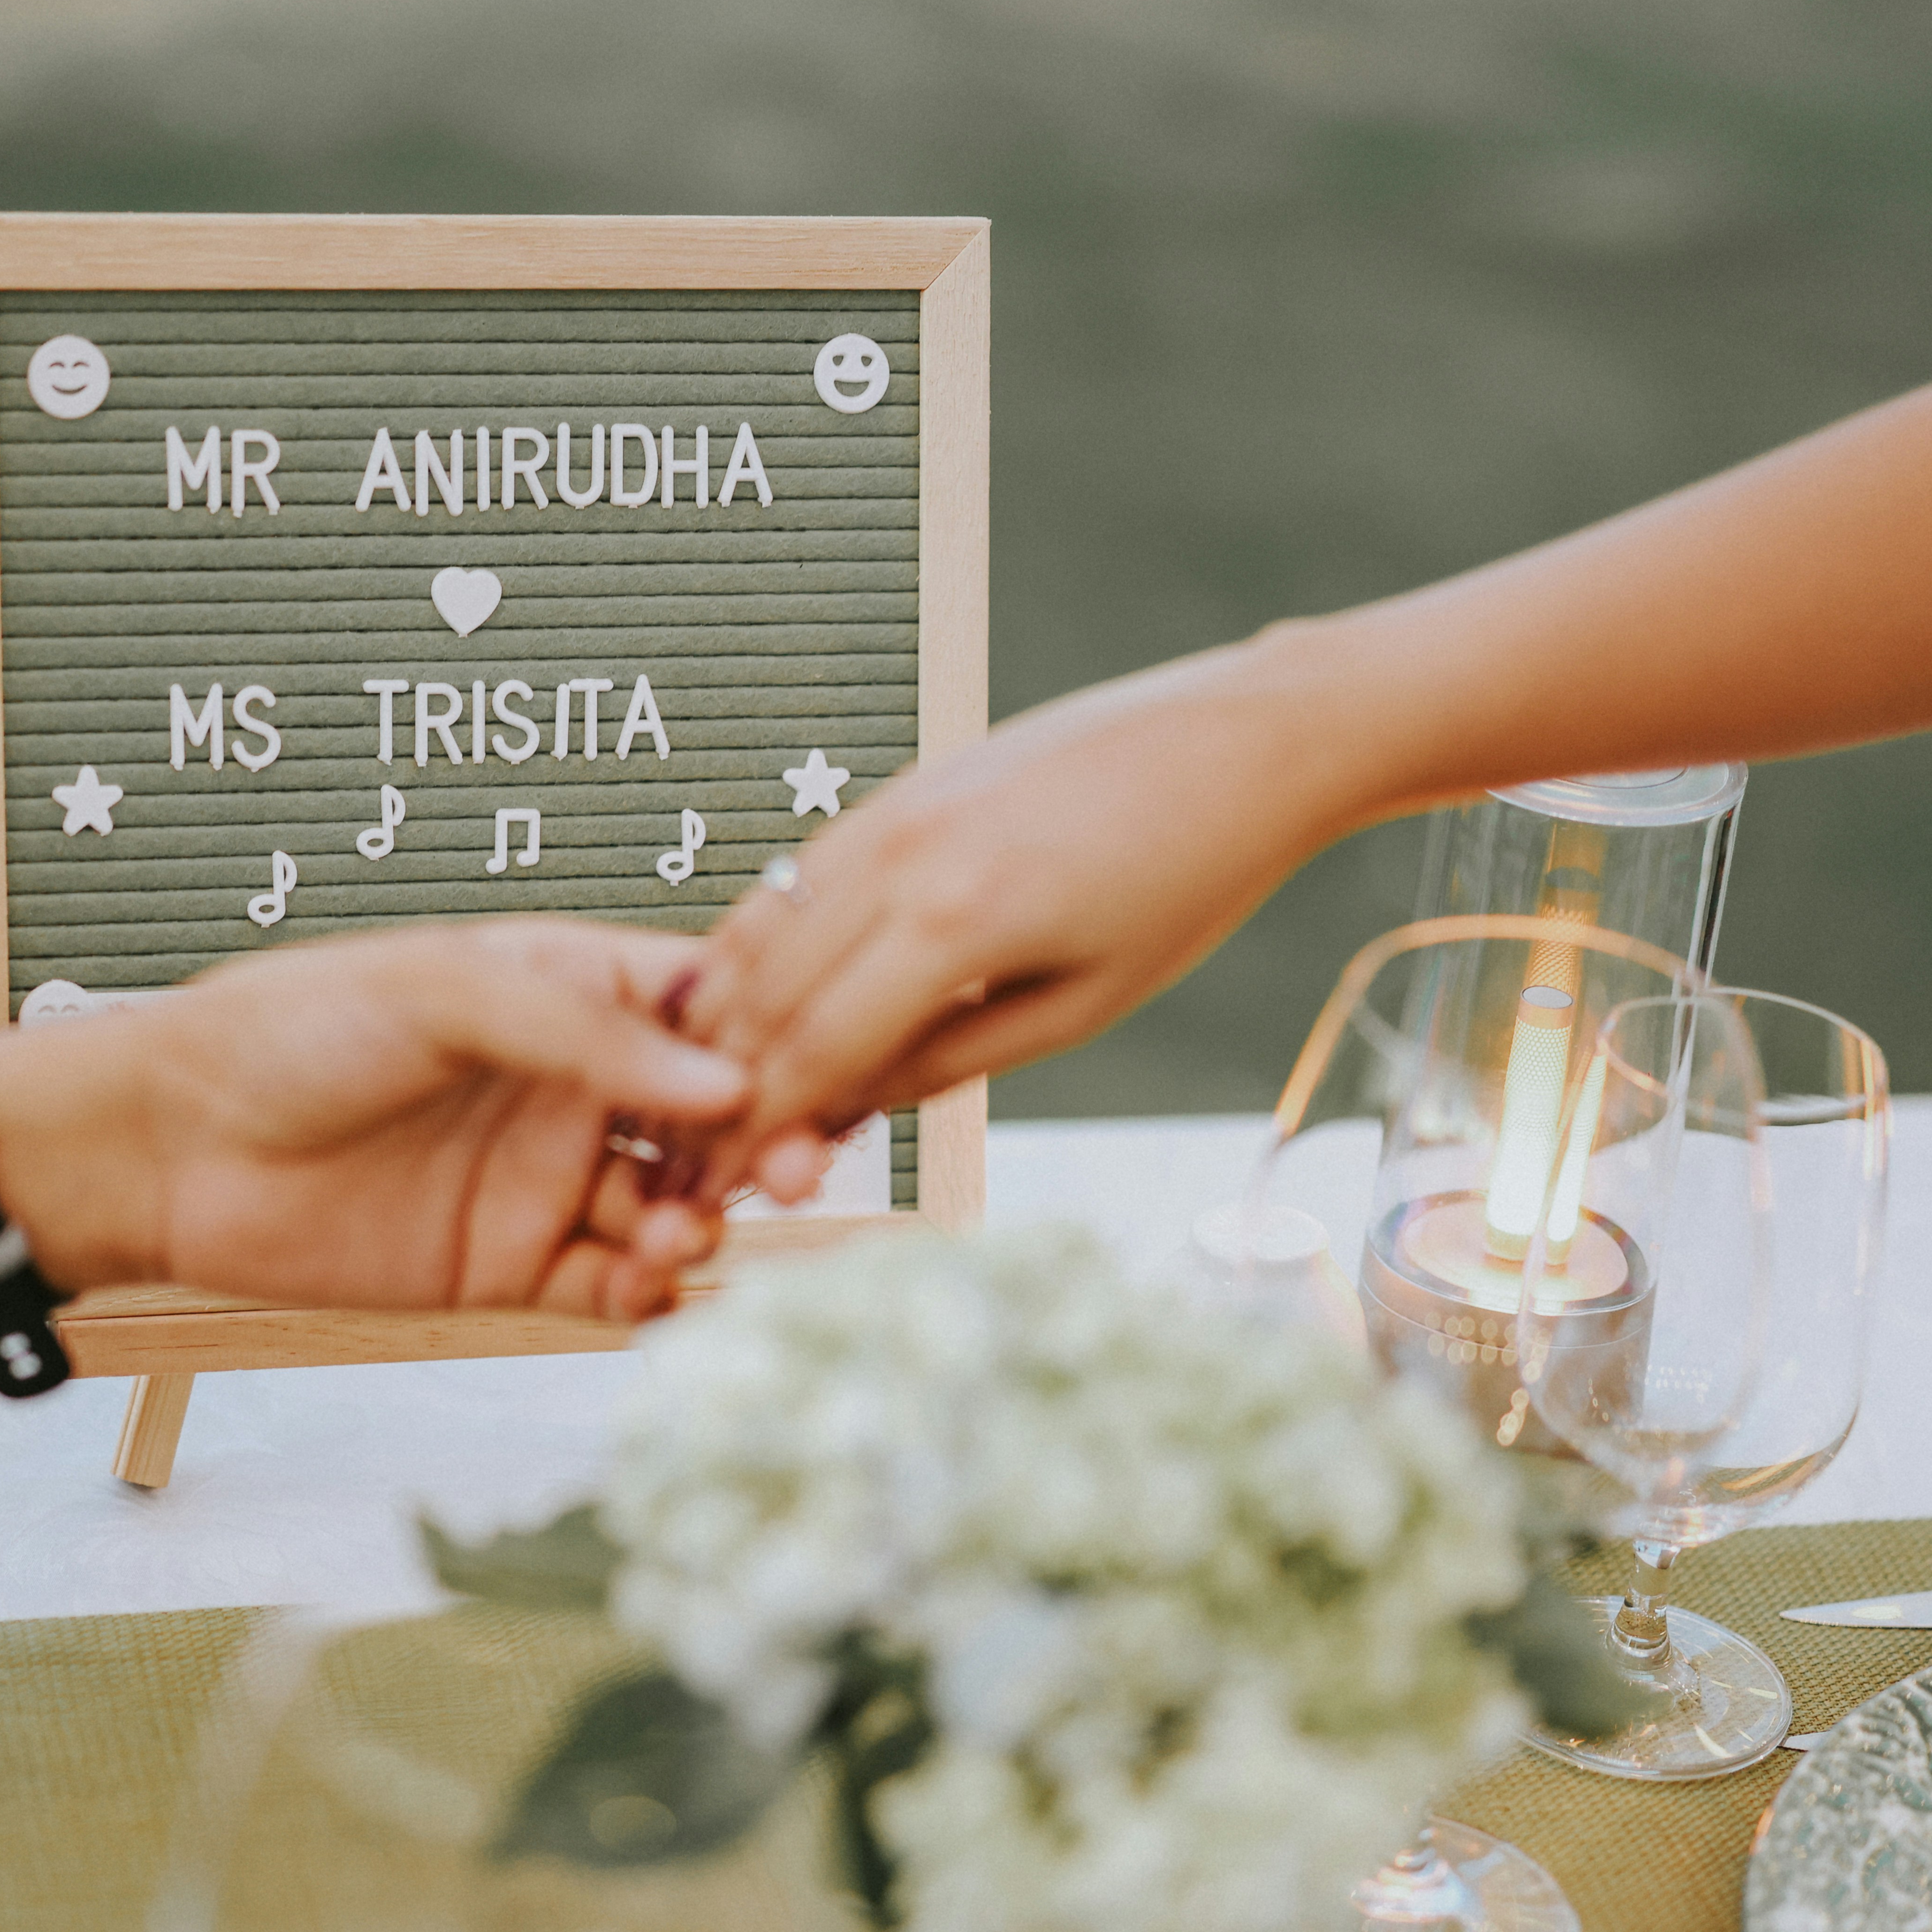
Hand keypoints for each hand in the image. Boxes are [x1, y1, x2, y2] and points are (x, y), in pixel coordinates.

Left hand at [0, 920, 747, 1320]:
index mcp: (571, 992)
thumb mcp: (447, 991)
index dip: (770, 1043)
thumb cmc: (294, 1030)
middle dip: (763, 1149)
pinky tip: (647, 1288)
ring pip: (671, 1210)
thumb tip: (724, 1080)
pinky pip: (608, 1287)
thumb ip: (585, 1031)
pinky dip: (645, 1295)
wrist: (175, 1142)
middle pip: (712, 1121)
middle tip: (793, 1175)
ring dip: (699, 1225)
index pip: (708, 1008)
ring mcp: (546, 1180)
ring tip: (678, 1237)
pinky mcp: (510, 1265)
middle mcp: (574, 1086)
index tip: (807, 1078)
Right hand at [682, 634, 1368, 1188]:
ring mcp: (890, 808)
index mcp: (955, 924)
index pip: (812, 1051)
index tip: (719, 1190)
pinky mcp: (898, 786)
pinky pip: (795, 877)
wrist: (1239, 741)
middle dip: (720, 1087)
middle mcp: (899, 856)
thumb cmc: (1187, 882)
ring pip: (759, 931)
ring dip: (724, 1021)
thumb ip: (949, 1062)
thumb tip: (843, 1112)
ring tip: (706, 1096)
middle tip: (693, 1162)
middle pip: (765, 995)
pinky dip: (759, 948)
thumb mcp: (1081, 1008)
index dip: (757, 1131)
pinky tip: (751, 1004)